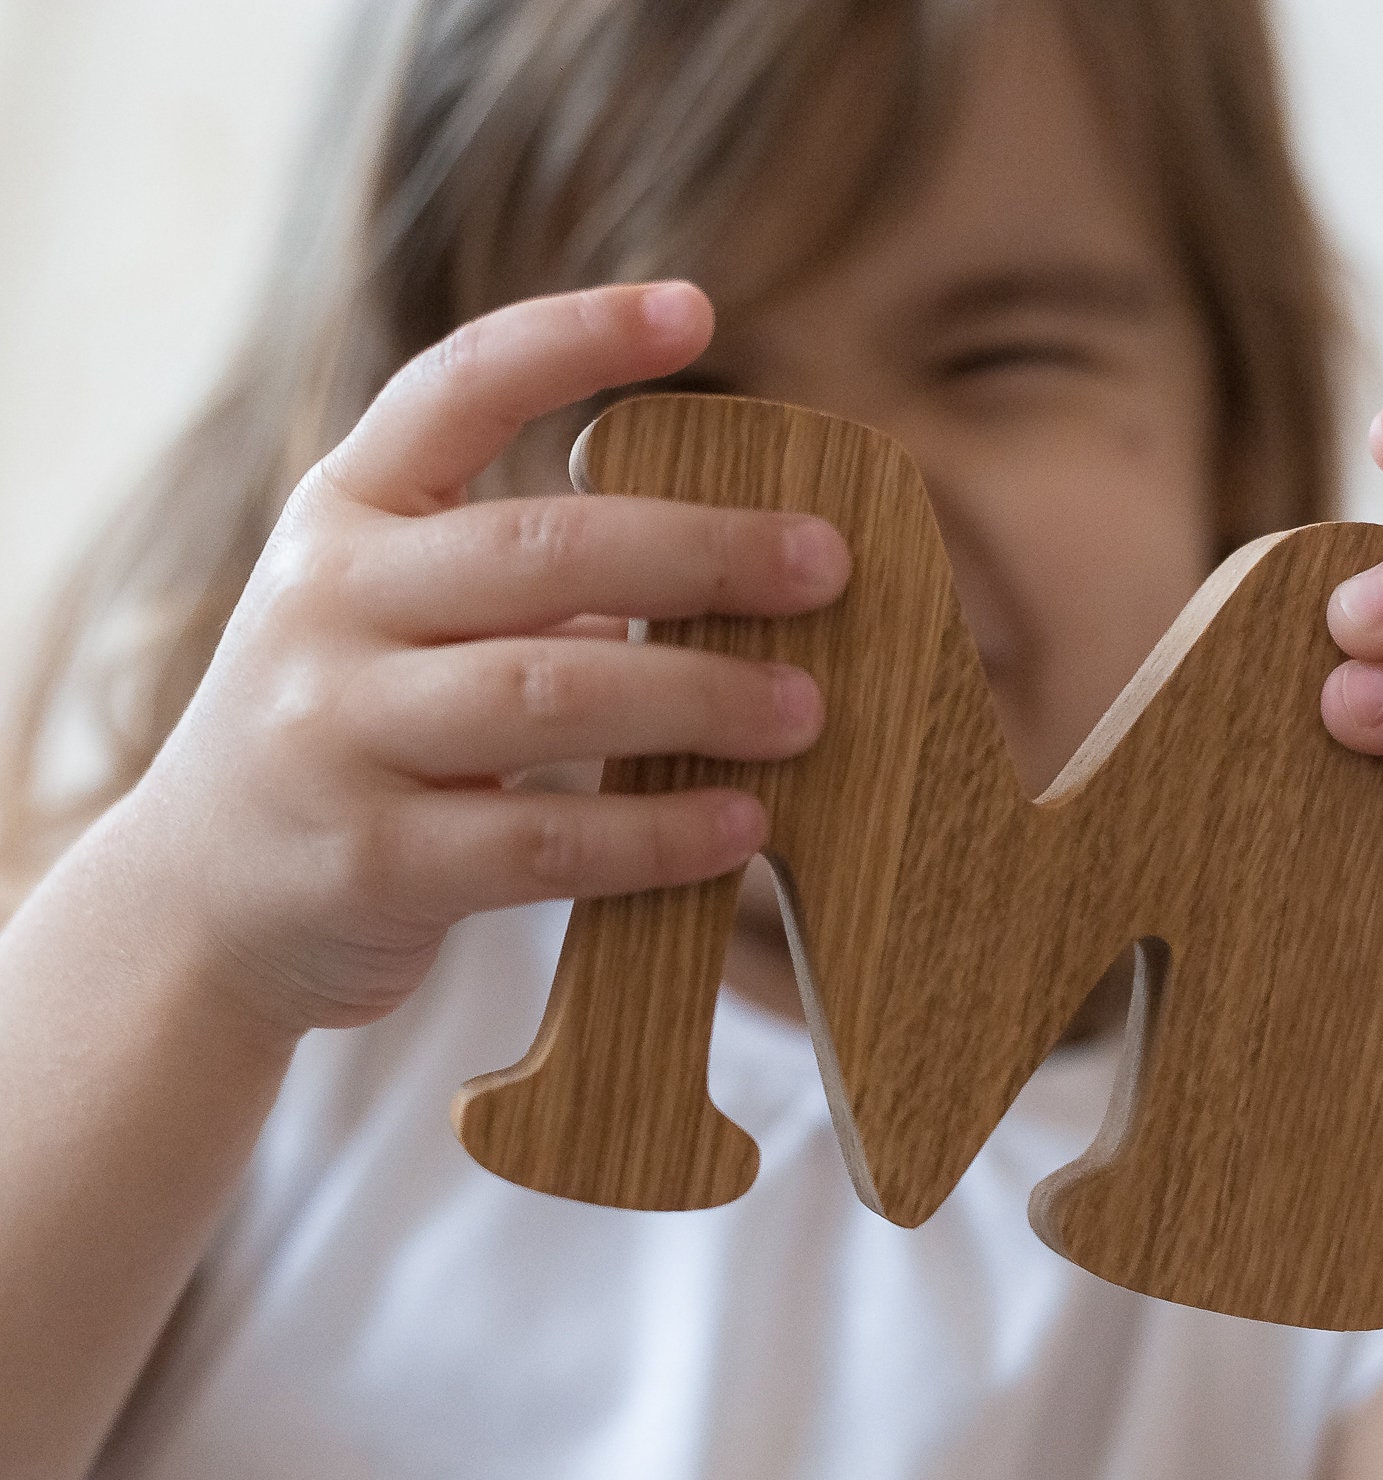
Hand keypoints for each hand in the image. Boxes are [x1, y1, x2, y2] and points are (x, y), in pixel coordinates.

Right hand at [120, 282, 848, 1035]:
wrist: (200, 906)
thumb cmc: (346, 745)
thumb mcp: (394, 627)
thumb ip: (522, 589)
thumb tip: (724, 573)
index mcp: (344, 515)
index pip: (456, 386)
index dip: (576, 339)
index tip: (697, 311)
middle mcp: (327, 602)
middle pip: (542, 548)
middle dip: (703, 552)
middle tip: (824, 565)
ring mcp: (335, 730)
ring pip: (549, 690)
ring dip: (699, 695)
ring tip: (805, 709)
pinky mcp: (370, 860)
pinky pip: (542, 843)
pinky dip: (656, 834)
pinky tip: (741, 826)